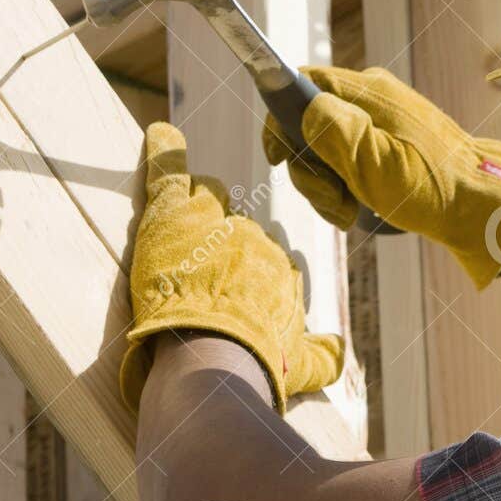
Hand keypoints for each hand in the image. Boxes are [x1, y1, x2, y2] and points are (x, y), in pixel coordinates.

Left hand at [122, 121, 342, 414]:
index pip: (266, 254)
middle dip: (222, 239)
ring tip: (180, 217)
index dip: (247, 268)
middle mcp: (257, 242)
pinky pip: (171, 175)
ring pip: (209, 200)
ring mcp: (218, 224)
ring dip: (197, 207)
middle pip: (239, 225)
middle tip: (198, 265)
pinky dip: (165, 153)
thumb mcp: (302, 365)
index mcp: (283, 271)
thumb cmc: (262, 366)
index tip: (236, 286)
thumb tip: (341, 352)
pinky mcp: (179, 215)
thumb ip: (322, 355)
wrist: (220, 356)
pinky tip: (160, 134)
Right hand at [261, 65, 500, 289]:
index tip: (278, 158)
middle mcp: (372, 98)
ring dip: (327, 185)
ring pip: (327, 146)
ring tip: (349, 213)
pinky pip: (349, 158)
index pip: (303, 84)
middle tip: (332, 202)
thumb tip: (303, 106)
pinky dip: (346, 185)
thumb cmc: (432, 186)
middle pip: (309, 123)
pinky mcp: (389, 142)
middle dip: (309, 168)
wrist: (479, 205)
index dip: (280, 119)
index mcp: (367, 92)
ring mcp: (382, 120)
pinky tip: (358, 210)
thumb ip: (335, 132)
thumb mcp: (376, 164)